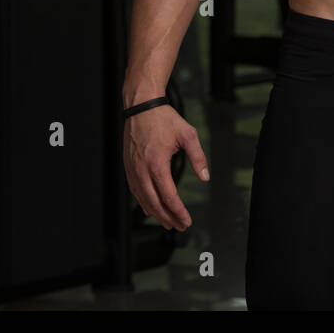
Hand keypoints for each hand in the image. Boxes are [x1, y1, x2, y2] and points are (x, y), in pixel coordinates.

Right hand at [123, 104, 208, 231]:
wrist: (142, 106)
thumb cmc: (163, 118)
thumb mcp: (188, 135)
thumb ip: (198, 157)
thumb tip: (205, 176)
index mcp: (157, 163)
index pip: (168, 196)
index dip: (178, 211)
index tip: (186, 220)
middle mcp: (142, 169)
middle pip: (154, 203)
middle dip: (167, 218)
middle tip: (179, 226)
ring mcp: (132, 168)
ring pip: (142, 199)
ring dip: (155, 213)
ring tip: (167, 222)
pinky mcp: (128, 166)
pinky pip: (134, 190)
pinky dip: (142, 202)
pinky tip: (149, 208)